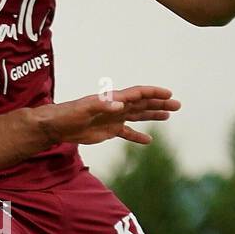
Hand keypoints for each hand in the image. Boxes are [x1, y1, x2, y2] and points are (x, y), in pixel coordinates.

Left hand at [44, 84, 179, 147]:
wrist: (57, 126)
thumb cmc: (68, 114)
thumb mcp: (85, 110)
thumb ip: (103, 106)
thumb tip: (121, 106)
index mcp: (113, 99)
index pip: (137, 93)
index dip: (153, 92)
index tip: (168, 94)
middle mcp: (116, 107)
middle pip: (143, 103)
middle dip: (160, 103)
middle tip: (177, 105)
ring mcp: (114, 118)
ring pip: (138, 115)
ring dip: (153, 115)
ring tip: (169, 115)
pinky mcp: (109, 130)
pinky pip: (127, 132)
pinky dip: (137, 136)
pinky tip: (148, 140)